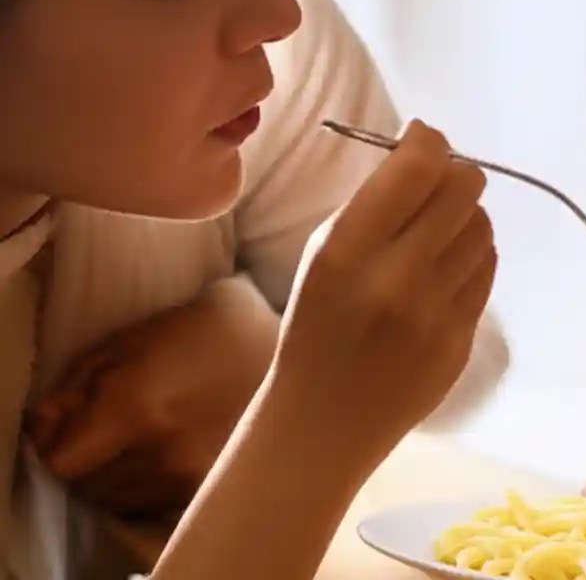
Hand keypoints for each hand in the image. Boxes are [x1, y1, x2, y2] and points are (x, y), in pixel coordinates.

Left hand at [27, 278, 276, 520]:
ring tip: (145, 438)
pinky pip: (156, 502)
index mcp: (135, 408)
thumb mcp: (133, 338)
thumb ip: (79, 381)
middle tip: (110, 428)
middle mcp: (161, 453)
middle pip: (88, 486)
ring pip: (121, 499)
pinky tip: (172, 450)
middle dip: (87, 459)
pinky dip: (152, 483)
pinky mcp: (216, 485)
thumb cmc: (208, 330)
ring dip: (119, 474)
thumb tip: (46, 423)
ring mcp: (192, 475)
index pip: (63, 464)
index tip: (71, 425)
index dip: (58, 443)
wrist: (292, 348)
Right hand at [268, 119, 496, 462]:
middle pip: (464, 188)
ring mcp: (437, 313)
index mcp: (348, 250)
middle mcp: (397, 278)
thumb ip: (375, 203)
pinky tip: (448, 264)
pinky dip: (474, 254)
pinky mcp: (463, 339)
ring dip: (466, 216)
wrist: (326, 418)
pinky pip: (488, 268)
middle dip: (454, 173)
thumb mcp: (323, 253)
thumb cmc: (317, 324)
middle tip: (437, 183)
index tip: (422, 141)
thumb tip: (428, 149)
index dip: (428, 141)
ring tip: (438, 230)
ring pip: (483, 226)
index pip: (417, 168)